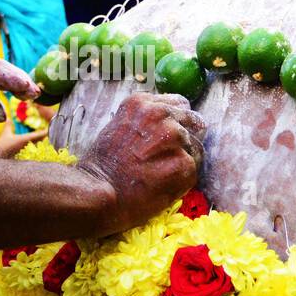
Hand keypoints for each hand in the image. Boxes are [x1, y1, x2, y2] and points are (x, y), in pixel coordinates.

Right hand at [0, 120, 48, 157]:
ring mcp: (25, 149)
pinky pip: (32, 146)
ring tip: (44, 135)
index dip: (44, 132)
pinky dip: (35, 143)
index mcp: (24, 139)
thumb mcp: (5, 134)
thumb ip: (8, 125)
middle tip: (48, 131)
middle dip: (44, 135)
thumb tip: (8, 117)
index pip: (37, 135)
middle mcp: (27, 145)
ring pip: (36, 143)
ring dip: (40, 139)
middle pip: (39, 140)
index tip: (49, 129)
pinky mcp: (23, 152)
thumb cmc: (2, 145)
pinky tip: (35, 141)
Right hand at [77, 92, 205, 233]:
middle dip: (186, 138)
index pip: (179, 104)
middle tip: (170, 158)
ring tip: (160, 175)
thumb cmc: (102, 166)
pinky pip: (194, 170)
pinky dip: (183, 180)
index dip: (178, 121)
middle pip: (193, 120)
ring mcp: (176, 138)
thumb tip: (167, 125)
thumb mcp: (118, 127)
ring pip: (196, 148)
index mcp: (143, 103)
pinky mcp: (185, 163)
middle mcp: (162, 114)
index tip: (172, 135)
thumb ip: (144, 122)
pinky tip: (162, 186)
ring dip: (184, 161)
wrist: (99, 192)